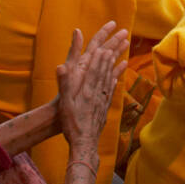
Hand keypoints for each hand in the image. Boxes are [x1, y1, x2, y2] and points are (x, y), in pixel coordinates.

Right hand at [56, 22, 129, 149]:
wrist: (84, 143)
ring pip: (111, 77)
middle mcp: (98, 93)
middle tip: (121, 41)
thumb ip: (65, 84)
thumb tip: (62, 66)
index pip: (95, 69)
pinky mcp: (104, 107)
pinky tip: (117, 76)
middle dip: (113, 54)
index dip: (100, 57)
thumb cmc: (72, 123)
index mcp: (87, 90)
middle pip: (107, 70)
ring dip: (116, 64)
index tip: (105, 45)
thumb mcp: (65, 103)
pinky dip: (115, 79)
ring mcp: (103, 100)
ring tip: (122, 53)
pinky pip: (111, 89)